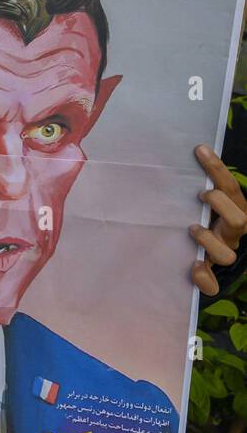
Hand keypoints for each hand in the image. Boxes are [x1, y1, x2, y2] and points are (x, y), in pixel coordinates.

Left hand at [190, 143, 246, 294]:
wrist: (208, 248)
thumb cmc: (201, 213)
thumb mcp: (206, 198)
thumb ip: (203, 181)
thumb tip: (196, 148)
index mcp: (234, 210)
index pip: (230, 187)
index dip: (217, 169)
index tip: (199, 151)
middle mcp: (232, 233)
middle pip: (240, 221)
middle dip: (221, 206)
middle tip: (202, 196)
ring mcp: (223, 251)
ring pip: (228, 254)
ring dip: (209, 241)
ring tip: (193, 229)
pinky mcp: (210, 271)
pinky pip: (212, 283)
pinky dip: (204, 278)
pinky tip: (194, 268)